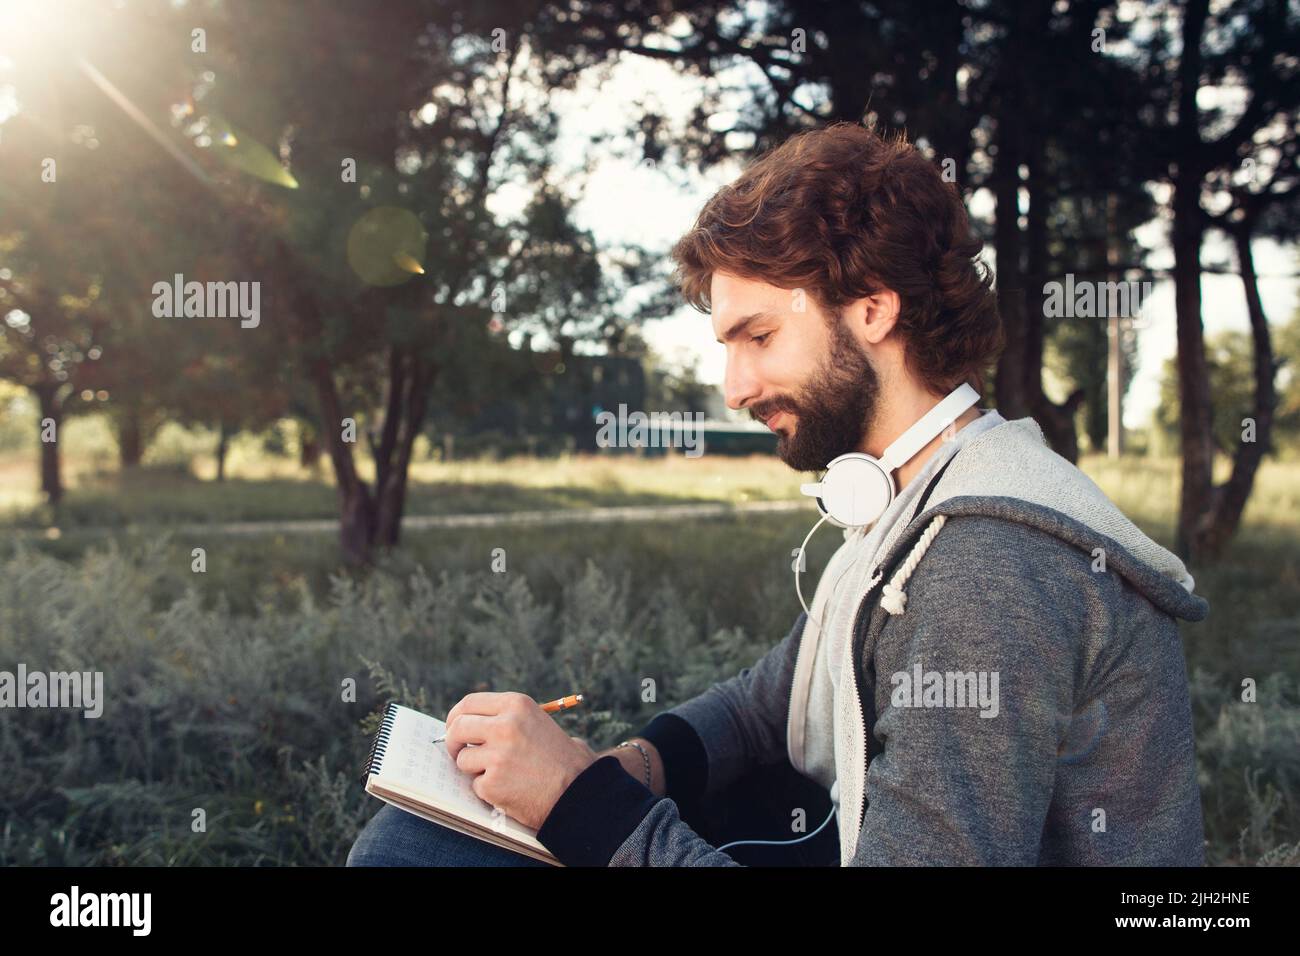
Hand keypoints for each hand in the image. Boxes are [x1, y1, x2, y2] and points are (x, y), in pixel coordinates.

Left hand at [444, 692, 597, 829]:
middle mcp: (505, 725)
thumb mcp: (536, 721)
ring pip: (462, 758)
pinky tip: (509, 788)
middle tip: (458, 751)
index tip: (453, 727)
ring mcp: (498, 755)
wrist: (578, 790)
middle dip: (453, 741)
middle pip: (458, 727)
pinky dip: (488, 789)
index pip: (469, 703)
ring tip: (500, 772)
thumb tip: (466, 722)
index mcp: (516, 705)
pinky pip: (476, 784)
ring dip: (474, 768)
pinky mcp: (493, 783)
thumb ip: (504, 717)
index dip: (456, 716)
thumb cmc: (559, 757)